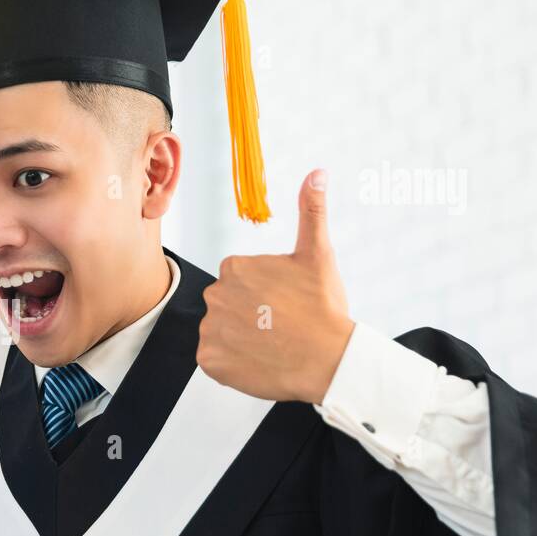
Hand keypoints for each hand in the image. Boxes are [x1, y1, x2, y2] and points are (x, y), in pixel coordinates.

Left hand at [197, 169, 354, 403]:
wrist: (327, 360)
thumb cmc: (323, 308)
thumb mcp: (318, 254)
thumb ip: (311, 212)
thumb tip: (317, 173)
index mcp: (234, 266)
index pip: (240, 281)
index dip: (264, 295)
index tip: (283, 304)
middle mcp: (214, 294)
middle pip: (228, 305)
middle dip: (249, 316)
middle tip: (278, 327)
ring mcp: (210, 328)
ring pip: (221, 332)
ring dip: (240, 339)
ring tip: (270, 345)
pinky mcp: (208, 360)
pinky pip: (214, 359)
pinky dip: (231, 362)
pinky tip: (256, 360)